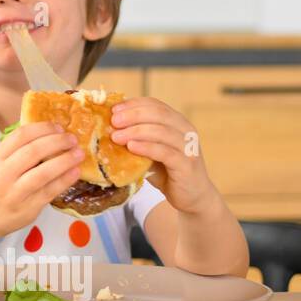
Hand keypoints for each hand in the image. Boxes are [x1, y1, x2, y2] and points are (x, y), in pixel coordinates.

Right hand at [0, 122, 83, 238]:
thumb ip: (17, 150)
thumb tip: (50, 134)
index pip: (20, 136)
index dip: (43, 128)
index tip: (58, 126)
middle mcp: (4, 174)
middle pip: (33, 151)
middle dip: (57, 142)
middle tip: (72, 138)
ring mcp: (16, 193)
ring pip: (43, 173)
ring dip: (65, 160)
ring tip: (78, 153)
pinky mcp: (28, 208)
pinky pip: (50, 191)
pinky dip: (65, 180)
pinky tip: (75, 172)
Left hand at [109, 97, 216, 214]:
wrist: (192, 196)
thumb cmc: (167, 171)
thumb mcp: (150, 150)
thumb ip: (137, 138)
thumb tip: (108, 128)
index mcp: (177, 121)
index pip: (155, 104)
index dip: (133, 104)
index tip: (113, 109)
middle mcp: (185, 130)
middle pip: (158, 114)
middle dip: (133, 115)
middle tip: (113, 121)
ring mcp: (188, 146)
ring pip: (161, 131)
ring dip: (135, 131)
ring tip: (116, 137)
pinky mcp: (187, 164)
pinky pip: (165, 152)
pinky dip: (146, 147)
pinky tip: (131, 147)